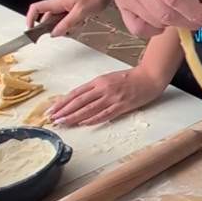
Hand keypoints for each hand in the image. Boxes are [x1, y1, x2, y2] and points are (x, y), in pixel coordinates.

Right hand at [26, 0, 109, 38]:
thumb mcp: (80, 12)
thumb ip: (66, 24)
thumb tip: (54, 34)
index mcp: (57, 3)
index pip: (36, 8)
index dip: (30, 18)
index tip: (31, 30)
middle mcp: (59, 5)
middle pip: (47, 19)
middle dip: (53, 28)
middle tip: (62, 32)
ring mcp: (65, 8)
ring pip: (58, 22)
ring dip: (66, 27)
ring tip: (78, 23)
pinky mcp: (72, 11)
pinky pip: (67, 22)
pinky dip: (73, 25)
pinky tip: (82, 22)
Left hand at [45, 64, 165, 127]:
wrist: (150, 77)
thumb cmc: (130, 78)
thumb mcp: (109, 79)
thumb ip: (95, 89)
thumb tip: (79, 100)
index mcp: (99, 81)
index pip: (76, 93)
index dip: (62, 102)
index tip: (52, 109)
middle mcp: (103, 88)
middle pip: (79, 101)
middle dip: (64, 110)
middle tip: (52, 118)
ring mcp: (113, 97)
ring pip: (89, 109)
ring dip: (75, 116)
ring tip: (63, 123)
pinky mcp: (122, 106)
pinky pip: (105, 114)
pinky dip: (93, 119)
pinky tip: (83, 123)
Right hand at [111, 0, 201, 37]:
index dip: (195, 12)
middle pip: (165, 14)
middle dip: (189, 21)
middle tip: (201, 17)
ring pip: (155, 22)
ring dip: (174, 23)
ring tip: (182, 10)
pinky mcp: (120, 4)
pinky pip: (137, 29)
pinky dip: (154, 29)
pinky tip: (163, 18)